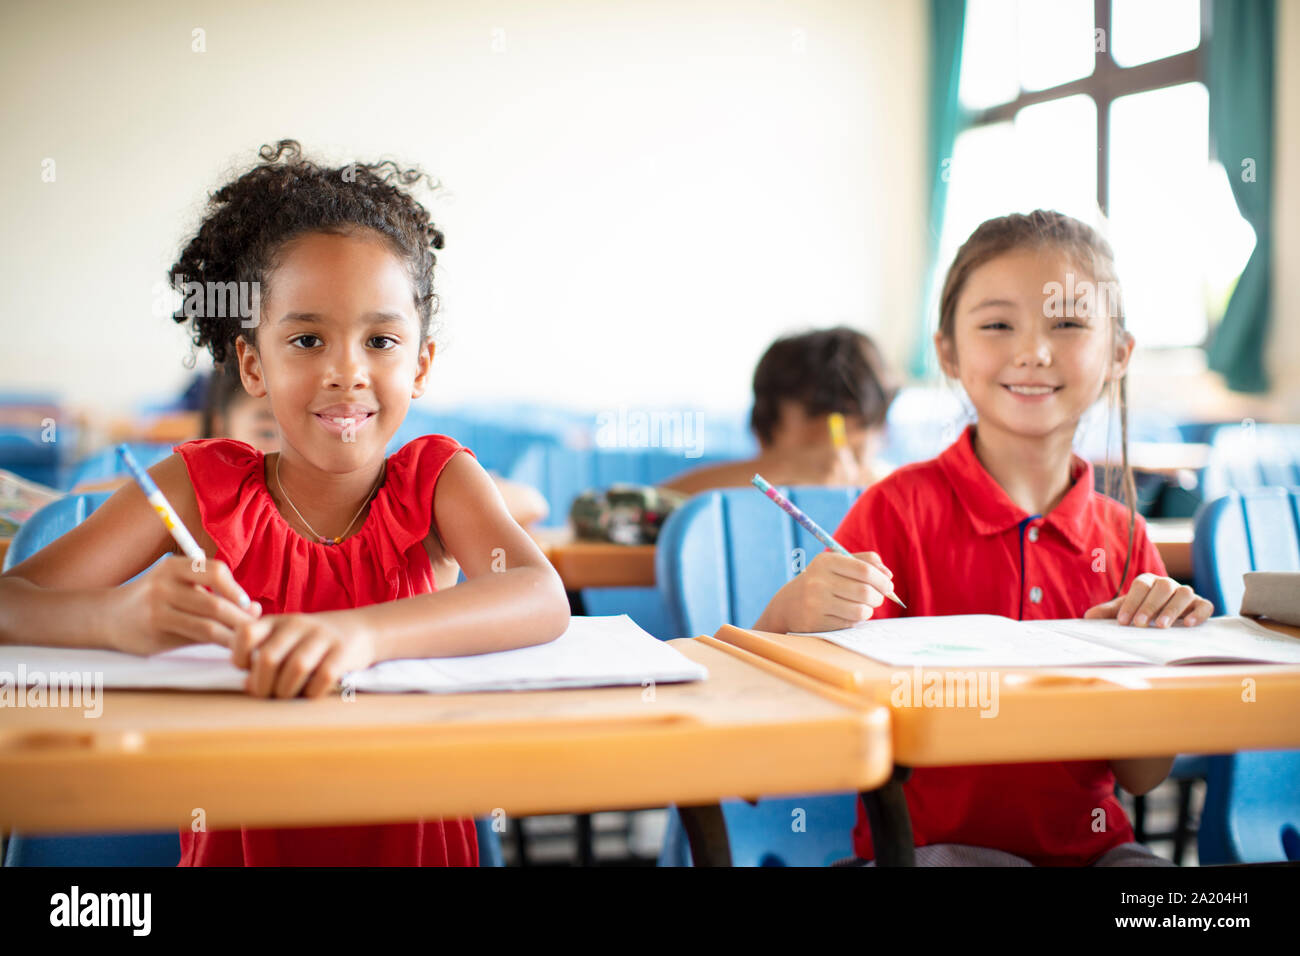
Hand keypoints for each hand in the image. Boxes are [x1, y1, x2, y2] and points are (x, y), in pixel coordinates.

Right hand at [111, 555, 261, 654]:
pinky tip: (229, 649)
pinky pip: (195, 638)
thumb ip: (214, 594)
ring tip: (249, 643)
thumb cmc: (154, 601)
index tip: (247, 604)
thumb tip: (255, 609)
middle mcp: (164, 584)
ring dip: (234, 635)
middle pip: (215, 602)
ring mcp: (157, 608)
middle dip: (241, 618)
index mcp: (174, 567)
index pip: (215, 570)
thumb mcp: (178, 587)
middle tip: (258, 630)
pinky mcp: (155, 631)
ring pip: (207, 624)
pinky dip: (217, 643)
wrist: (107, 617)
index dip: (236, 588)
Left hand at [232, 611, 376, 698]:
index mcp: (277, 621)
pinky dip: (312, 692)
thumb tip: (247, 684)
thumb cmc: (312, 642)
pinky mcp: (343, 651)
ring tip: (286, 695)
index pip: (246, 633)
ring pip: (296, 667)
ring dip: (286, 690)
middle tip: (265, 694)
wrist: (361, 629)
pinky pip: (323, 677)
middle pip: (269, 657)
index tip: (246, 670)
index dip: (239, 657)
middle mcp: (298, 625)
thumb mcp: (285, 638)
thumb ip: (263, 656)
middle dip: (262, 684)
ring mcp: (322, 636)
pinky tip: (310, 693)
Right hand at [755, 551, 894, 633]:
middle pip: (865, 591)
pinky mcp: (816, 622)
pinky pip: (849, 624)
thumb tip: (888, 575)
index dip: (882, 580)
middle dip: (878, 597)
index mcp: (825, 561)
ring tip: (863, 607)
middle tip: (878, 598)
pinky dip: (855, 620)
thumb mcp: (836, 564)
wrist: (788, 605)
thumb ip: (864, 562)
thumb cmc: (820, 582)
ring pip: (860, 611)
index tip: (888, 586)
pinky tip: (847, 615)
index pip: (864, 569)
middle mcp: (818, 581)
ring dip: (868, 611)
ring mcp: (816, 603)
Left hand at [1084, 573, 1212, 627]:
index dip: (1131, 603)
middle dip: (1149, 606)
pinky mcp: (1201, 604)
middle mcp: (1168, 584)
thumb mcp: (1126, 610)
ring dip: (1172, 609)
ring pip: (1184, 593)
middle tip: (1139, 625)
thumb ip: (1109, 612)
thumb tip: (1087, 617)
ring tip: (1161, 626)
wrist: (1167, 615)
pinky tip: (1189, 625)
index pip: (1140, 586)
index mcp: (1148, 582)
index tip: (1123, 622)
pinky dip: (1199, 613)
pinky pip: (1205, 605)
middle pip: (1162, 588)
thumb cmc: (1142, 611)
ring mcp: (1186, 593)